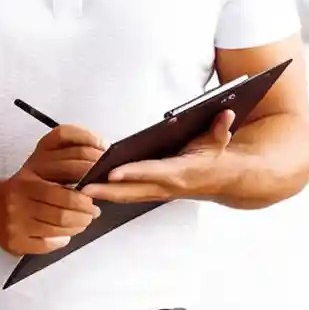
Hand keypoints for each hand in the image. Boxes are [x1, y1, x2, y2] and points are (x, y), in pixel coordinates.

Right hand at [0, 125, 105, 255]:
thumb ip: (55, 176)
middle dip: (84, 216)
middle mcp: (19, 204)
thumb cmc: (14, 191)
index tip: (91, 201)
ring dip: (76, 229)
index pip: (62, 194)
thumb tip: (88, 187)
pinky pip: (46, 246)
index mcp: (25, 184)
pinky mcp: (15, 243)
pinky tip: (63, 235)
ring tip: (81, 223)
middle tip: (91, 214)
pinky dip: (60, 241)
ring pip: (57, 232)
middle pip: (62, 215)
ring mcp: (16, 226)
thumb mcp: (30, 175)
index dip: (83, 200)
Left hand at [82, 109, 235, 203]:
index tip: (112, 173)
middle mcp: (169, 186)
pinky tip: (94, 188)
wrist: (225, 182)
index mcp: (182, 172)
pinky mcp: (156, 193)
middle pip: (135, 191)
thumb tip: (226, 113)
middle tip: (84, 188)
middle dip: (109, 191)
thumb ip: (221, 128)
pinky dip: (114, 193)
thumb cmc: (216, 159)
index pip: (153, 172)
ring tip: (81, 188)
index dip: (133, 173)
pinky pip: (132, 195)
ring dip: (107, 194)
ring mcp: (161, 192)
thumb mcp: (220, 141)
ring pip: (130, 196)